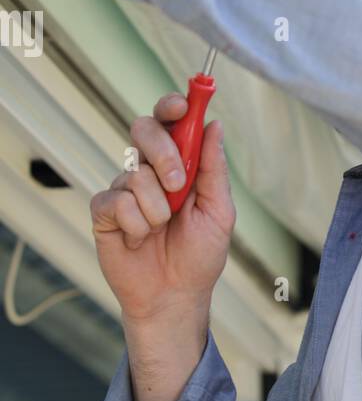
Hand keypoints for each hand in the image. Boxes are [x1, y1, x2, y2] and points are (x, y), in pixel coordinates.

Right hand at [91, 94, 235, 322]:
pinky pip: (117, 202)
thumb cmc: (199, 256)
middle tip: (177, 186)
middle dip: (164, 153)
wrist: (175, 296)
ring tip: (162, 231)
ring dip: (157, 208)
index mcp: (179, 164)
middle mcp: (149, 171)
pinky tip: (140, 240)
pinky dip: (136, 225)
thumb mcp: (219, 211)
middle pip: (144, 129)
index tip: (182, 104)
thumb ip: (213, 168)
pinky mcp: (104, 212)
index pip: (170, 122)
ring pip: (136, 174)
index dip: (172, 106)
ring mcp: (125, 189)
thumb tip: (214, 125)